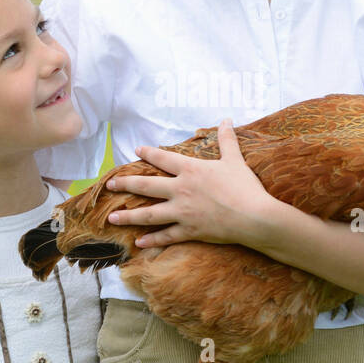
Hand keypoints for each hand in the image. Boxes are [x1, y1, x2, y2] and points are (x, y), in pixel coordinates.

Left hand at [104, 118, 270, 247]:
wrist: (253, 217)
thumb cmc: (244, 187)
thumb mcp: (235, 159)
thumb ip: (227, 139)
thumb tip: (227, 119)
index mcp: (191, 170)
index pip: (164, 159)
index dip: (149, 153)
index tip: (136, 150)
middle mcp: (181, 190)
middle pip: (146, 186)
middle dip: (125, 185)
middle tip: (109, 185)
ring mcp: (182, 212)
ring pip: (149, 215)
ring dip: (128, 217)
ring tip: (111, 218)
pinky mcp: (189, 231)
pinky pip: (166, 236)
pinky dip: (152, 240)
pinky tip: (138, 242)